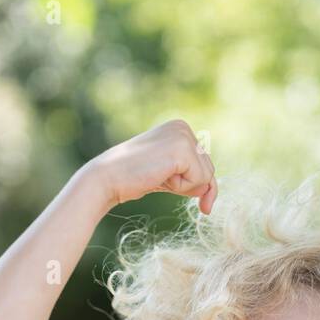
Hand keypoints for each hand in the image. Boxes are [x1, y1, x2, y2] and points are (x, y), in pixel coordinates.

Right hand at [84, 119, 217, 213]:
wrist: (108, 178)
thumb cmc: (134, 178)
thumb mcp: (169, 173)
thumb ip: (190, 176)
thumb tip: (211, 192)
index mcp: (180, 128)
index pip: (205, 164)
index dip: (194, 183)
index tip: (172, 184)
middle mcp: (183, 127)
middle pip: (209, 170)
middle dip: (189, 185)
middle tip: (158, 176)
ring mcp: (183, 136)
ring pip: (207, 177)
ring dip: (183, 187)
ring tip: (157, 175)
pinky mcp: (182, 150)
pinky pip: (199, 181)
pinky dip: (180, 187)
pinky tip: (159, 176)